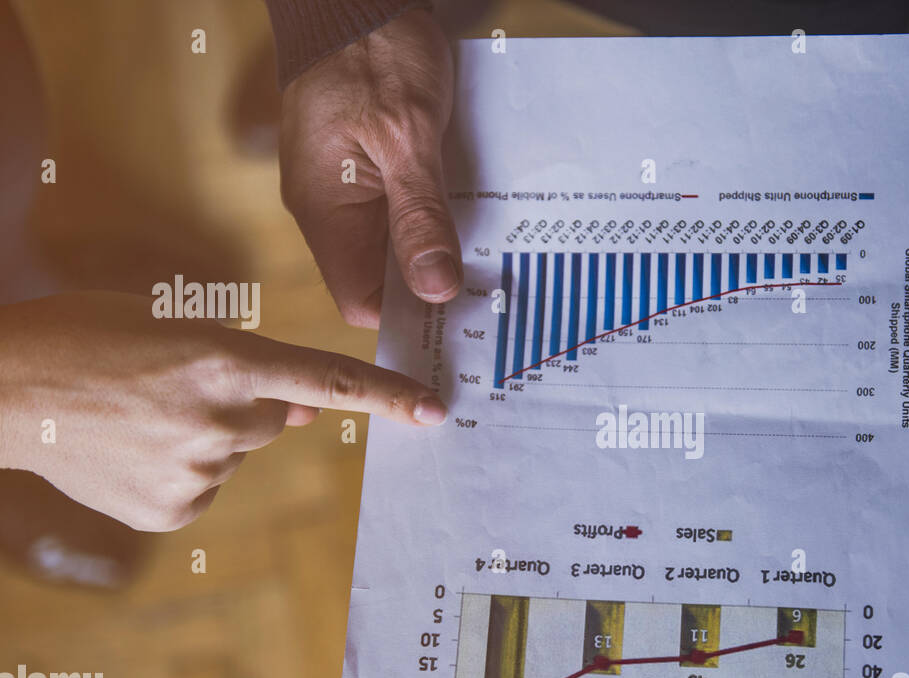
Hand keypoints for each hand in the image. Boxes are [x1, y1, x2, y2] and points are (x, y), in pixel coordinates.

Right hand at [0, 292, 444, 531]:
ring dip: (205, 437)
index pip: (327, 380)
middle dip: (240, 404)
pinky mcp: (175, 511)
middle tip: (171, 387)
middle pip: (273, 419)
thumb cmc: (81, 340)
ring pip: (236, 454)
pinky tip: (131, 451)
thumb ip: (246, 367)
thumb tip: (299, 410)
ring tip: (135, 416)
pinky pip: (206, 488)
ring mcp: (198, 473)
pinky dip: (179, 471)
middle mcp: (221, 421)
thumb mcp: (169, 328)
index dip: (386, 394)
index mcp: (222, 359)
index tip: (433, 409)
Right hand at [278, 7, 460, 327]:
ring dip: (434, 251)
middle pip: (378, 281)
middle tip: (485, 290)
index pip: (359, 301)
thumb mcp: (408, 138)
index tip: (458, 316)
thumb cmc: (373, 55)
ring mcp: (344, 191)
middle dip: (429, 286)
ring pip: (392, 249)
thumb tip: (436, 290)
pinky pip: (397, 214)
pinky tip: (466, 217)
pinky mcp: (364, 172)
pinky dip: (431, 219)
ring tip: (483, 256)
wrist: (354, 1)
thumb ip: (420, 218)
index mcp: (325, 213)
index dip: (408, 316)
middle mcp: (327, 211)